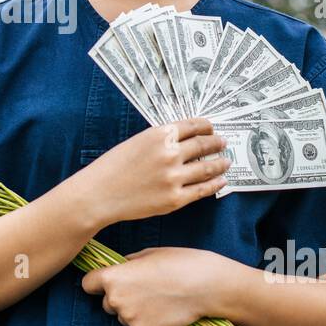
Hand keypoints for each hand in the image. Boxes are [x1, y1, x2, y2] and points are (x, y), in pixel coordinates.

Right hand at [67, 117, 230, 229]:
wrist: (98, 195)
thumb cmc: (112, 168)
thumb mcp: (136, 143)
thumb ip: (160, 140)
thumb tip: (184, 139)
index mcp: (158, 135)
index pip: (192, 125)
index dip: (206, 126)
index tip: (212, 128)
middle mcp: (169, 154)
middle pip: (203, 144)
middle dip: (217, 142)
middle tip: (223, 142)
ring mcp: (174, 177)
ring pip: (208, 167)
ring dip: (220, 163)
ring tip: (226, 161)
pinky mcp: (175, 199)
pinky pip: (202, 189)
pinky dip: (215, 184)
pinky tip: (221, 181)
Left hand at [80, 246, 228, 325]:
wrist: (206, 286)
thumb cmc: (179, 263)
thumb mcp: (150, 254)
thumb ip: (129, 263)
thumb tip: (122, 267)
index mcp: (113, 277)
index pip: (87, 284)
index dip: (97, 282)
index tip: (107, 282)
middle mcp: (116, 300)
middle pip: (106, 303)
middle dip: (119, 297)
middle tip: (143, 290)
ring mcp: (129, 319)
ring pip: (122, 316)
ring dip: (133, 311)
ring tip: (157, 299)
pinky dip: (147, 322)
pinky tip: (163, 311)